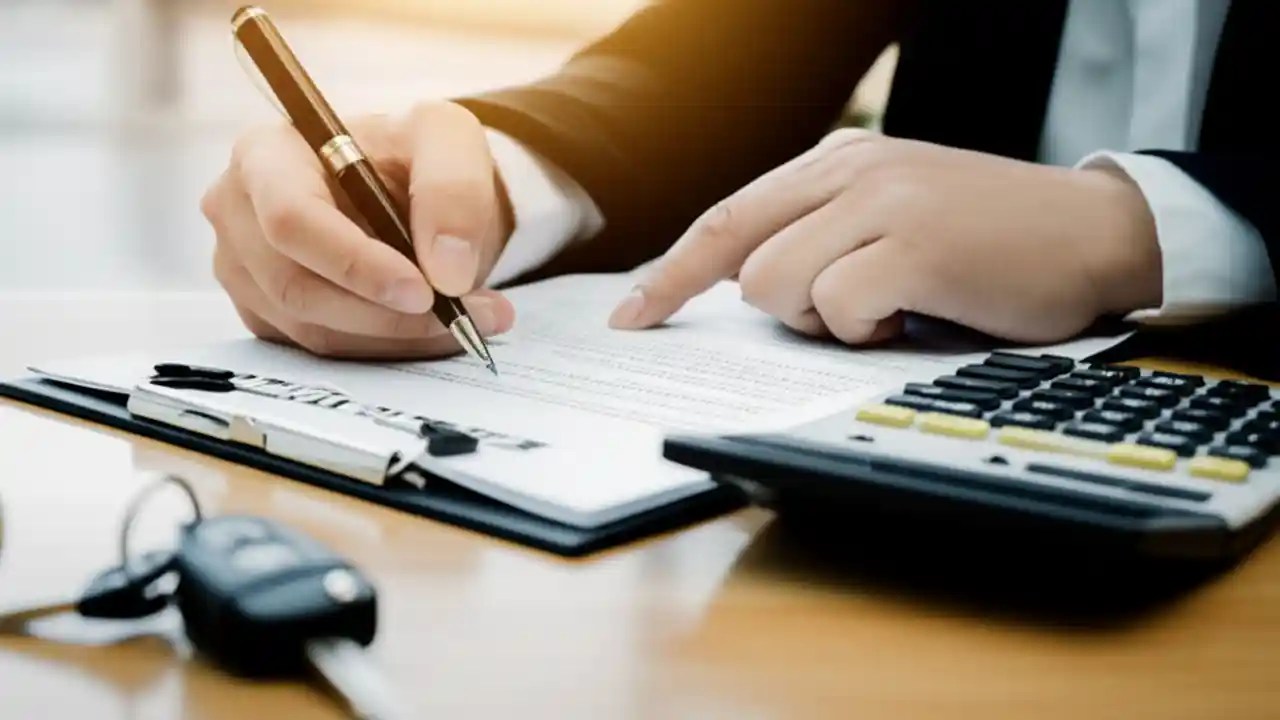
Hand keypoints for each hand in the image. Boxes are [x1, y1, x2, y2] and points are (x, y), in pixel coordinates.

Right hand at [202, 101, 515, 357]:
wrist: (407, 188)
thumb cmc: (412, 153)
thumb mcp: (448, 139)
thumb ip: (454, 190)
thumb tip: (448, 271)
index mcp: (265, 155)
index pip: (290, 220)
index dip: (354, 263)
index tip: (423, 291)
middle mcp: (239, 214)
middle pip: (297, 287)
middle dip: (387, 312)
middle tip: (466, 315)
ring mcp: (245, 271)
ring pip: (315, 329)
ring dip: (398, 335)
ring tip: (469, 318)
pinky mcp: (266, 314)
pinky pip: (322, 351)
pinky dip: (386, 347)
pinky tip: (432, 328)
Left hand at [609, 128, 1161, 344]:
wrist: (1093, 233)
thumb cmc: (987, 241)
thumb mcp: (892, 215)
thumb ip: (820, 233)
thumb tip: (742, 282)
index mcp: (838, 161)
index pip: (727, 217)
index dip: (672, 271)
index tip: (632, 314)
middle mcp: (851, 171)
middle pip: (740, 258)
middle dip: (781, 307)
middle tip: (853, 307)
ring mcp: (882, 203)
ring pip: (777, 287)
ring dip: (826, 318)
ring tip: (891, 303)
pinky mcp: (913, 244)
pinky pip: (837, 308)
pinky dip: (868, 329)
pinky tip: (914, 311)